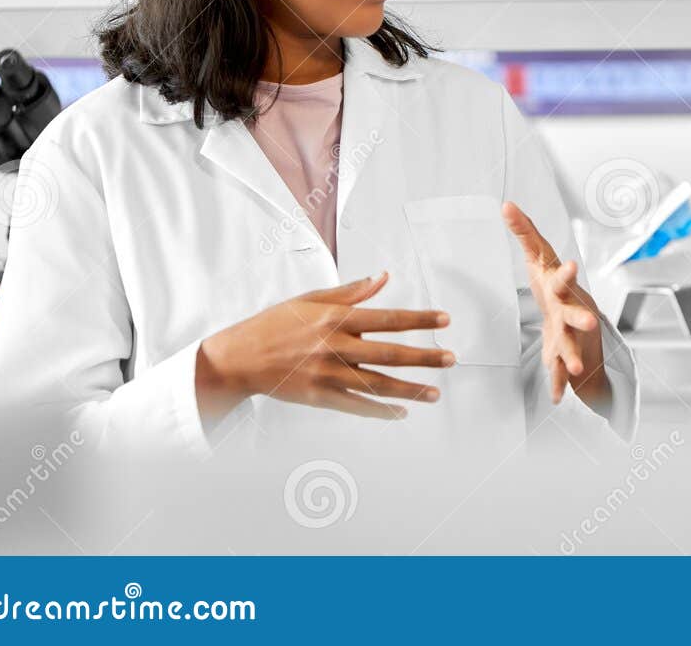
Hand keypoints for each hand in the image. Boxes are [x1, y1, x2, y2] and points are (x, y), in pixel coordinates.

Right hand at [195, 271, 454, 425]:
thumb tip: (384, 277)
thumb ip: (351, 292)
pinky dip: (380, 411)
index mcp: (336, 318)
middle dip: (424, 357)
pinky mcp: (318, 397)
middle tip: (452, 359)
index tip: (445, 320)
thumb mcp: (311, 300)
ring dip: (409, 389)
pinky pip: (356, 406)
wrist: (238, 358)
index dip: (419, 319)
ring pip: (376, 384)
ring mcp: (327, 374)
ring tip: (436, 392)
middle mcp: (335, 346)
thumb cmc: (275, 324)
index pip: (388, 318)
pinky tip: (401, 412)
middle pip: (389, 353)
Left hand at [502, 202, 609, 407]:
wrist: (579, 320)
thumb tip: (506, 204)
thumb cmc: (554, 284)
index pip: (563, 277)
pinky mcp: (563, 353)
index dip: (568, 272)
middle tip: (589, 322)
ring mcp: (569, 333)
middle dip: (581, 318)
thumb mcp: (540, 259)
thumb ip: (524, 232)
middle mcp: (569, 309)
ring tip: (575, 370)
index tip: (573, 265)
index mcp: (560, 286)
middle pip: (576, 313)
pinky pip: (559, 370)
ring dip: (572, 357)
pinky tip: (556, 398)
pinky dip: (558, 384)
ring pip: (571, 346)